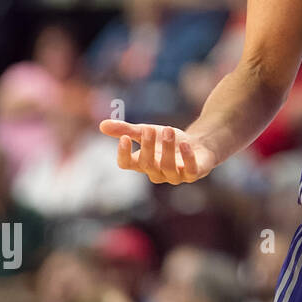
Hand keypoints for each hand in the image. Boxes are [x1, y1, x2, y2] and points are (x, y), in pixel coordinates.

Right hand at [98, 120, 218, 184]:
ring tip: (168, 130)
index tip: (124, 138)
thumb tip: (102, 125)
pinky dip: (187, 158)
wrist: (199, 144)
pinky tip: (185, 144)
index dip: (124, 154)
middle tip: (150, 129)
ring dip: (167, 148)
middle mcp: (156, 173)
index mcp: (142, 163)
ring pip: (167, 167)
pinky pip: (189, 170)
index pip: (126, 164)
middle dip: (148, 146)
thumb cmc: (168, 140)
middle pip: (147, 164)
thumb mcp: (148, 132)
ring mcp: (175, 176)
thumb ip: (127, 130)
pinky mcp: (193, 174)